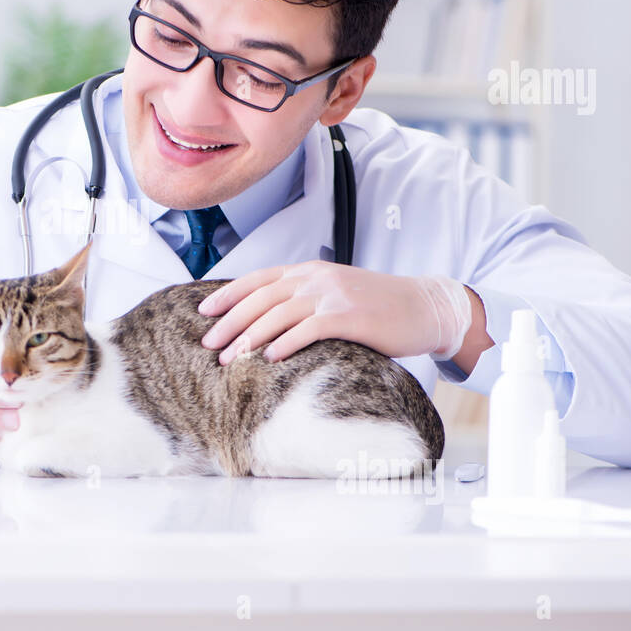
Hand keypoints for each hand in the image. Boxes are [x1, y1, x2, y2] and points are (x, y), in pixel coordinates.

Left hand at [196, 261, 472, 363]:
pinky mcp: (350, 316)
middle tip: (208, 344)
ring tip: (229, 359)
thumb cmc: (379, 307)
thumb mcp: (336, 293)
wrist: (426, 307)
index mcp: (310, 271)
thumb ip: (305, 299)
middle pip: (261, 298)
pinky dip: (285, 343)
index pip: (259, 279)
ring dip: (249, 337)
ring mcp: (333, 295)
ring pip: (278, 314)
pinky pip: (309, 329)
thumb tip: (267, 322)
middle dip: (230, 321)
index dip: (228, 294)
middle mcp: (316, 278)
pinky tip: (269, 358)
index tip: (204, 311)